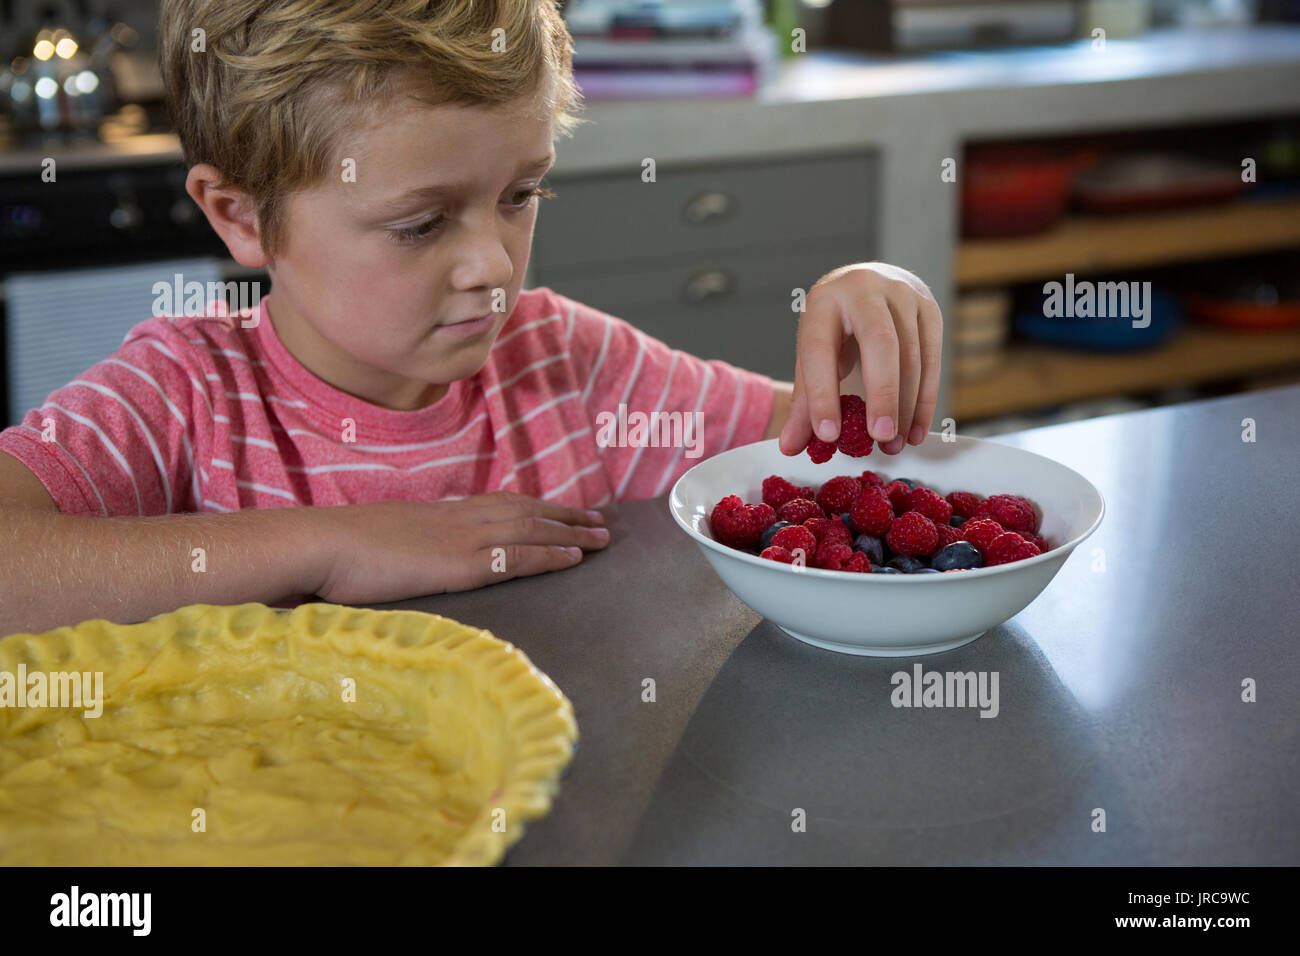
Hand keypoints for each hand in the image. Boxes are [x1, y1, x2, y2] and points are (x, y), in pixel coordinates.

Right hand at [309, 492, 609, 603]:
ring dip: (572, 532)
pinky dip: (550, 554)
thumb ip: (407, 547)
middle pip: (526, 510)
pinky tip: (575, 558)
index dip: (537, 508)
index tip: (563, 511)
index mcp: (440, 513)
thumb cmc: (337, 551)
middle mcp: (458, 518)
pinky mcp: (461, 563)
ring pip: (532, 528)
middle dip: (567, 516)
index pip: (501, 504)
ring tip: (603, 537)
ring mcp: (462, 538)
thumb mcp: (381, 542)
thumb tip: (412, 559)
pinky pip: (517, 555)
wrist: (318, 544)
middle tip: (602, 520)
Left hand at [779, 262, 942, 456]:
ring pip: (912, 355)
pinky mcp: (929, 309)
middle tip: (878, 437)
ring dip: (906, 406)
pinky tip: (914, 431)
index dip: (822, 395)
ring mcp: (902, 295)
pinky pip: (932, 359)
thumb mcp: (814, 355)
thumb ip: (805, 401)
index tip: (827, 435)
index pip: (820, 349)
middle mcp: (864, 289)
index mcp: (824, 301)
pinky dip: (925, 401)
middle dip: (881, 394)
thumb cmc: (836, 327)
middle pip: (879, 343)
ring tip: (893, 444)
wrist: (867, 285)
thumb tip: (791, 447)